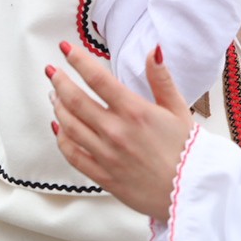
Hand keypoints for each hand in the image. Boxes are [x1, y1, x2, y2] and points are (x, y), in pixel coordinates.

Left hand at [48, 43, 193, 221]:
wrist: (189, 190)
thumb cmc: (186, 149)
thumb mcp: (178, 108)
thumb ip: (161, 78)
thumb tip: (153, 50)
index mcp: (134, 111)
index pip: (98, 79)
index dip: (78, 61)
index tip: (65, 49)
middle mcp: (116, 131)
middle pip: (76, 100)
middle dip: (60, 81)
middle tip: (51, 70)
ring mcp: (106, 154)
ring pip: (70, 126)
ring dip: (58, 107)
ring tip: (54, 94)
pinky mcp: (102, 175)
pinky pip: (73, 155)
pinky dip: (61, 139)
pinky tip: (58, 128)